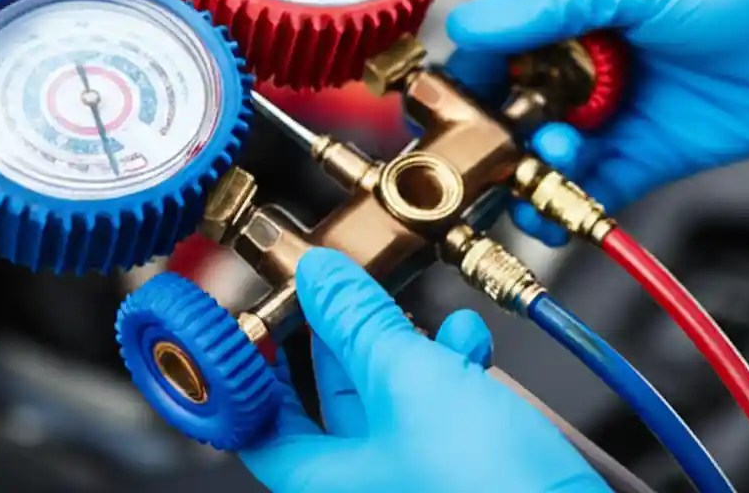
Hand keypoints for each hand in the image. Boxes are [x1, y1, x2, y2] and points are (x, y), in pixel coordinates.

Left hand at [239, 248, 609, 492]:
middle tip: (347, 293)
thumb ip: (359, 322)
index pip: (264, 427)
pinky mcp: (465, 470)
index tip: (260, 326)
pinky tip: (470, 344)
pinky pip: (441, 410)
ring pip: (394, 400)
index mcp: (329, 481)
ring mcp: (417, 479)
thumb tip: (320, 277)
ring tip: (425, 315)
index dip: (257, 374)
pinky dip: (451, 370)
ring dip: (409, 346)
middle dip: (348, 339)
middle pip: (333, 403)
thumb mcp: (411, 380)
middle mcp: (368, 486)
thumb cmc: (491, 488)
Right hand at [445, 0, 748, 243]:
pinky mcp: (655, 156)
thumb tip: (468, 26)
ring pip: (555, 157)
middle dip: (496, 139)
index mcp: (582, 17)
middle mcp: (595, 68)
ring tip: (528, 184)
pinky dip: (572, 206)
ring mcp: (623, 114)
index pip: (505, 52)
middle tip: (483, 159)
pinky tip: (552, 214)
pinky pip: (600, 189)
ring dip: (530, 176)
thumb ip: (549, 10)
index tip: (442, 109)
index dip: (470, 80)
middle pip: (521, 112)